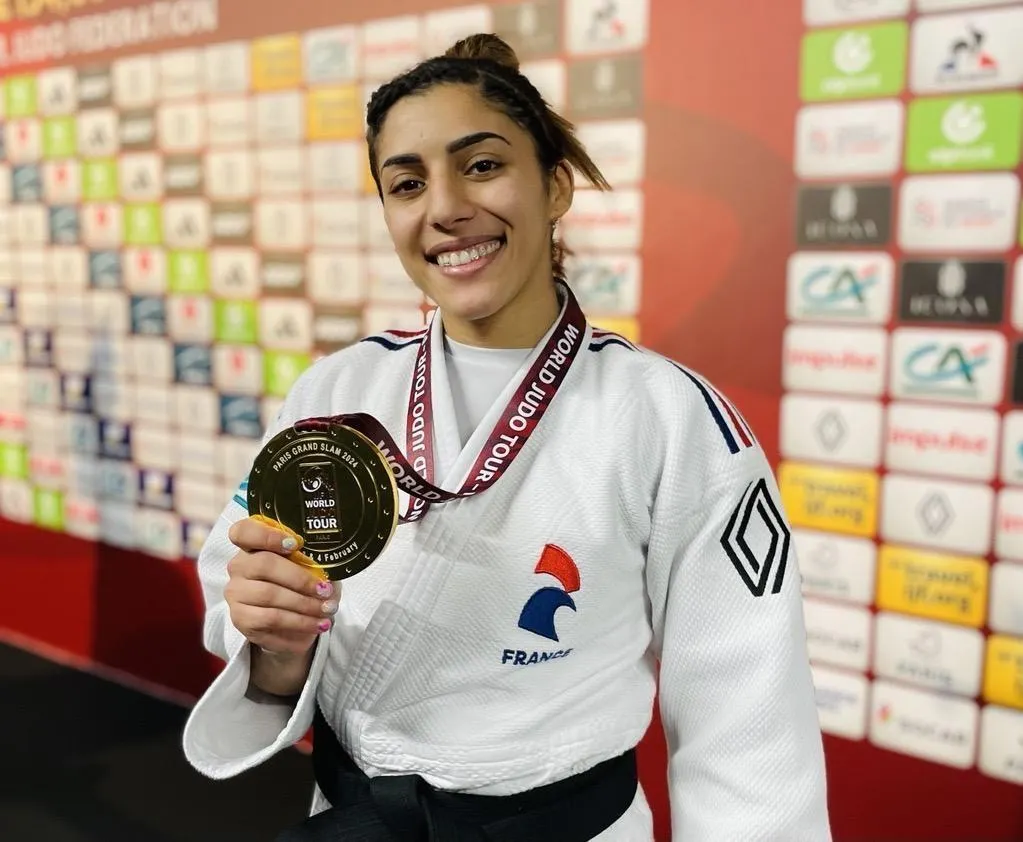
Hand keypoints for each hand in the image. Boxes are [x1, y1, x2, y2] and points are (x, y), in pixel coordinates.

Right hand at [224, 517, 336, 656]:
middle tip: (325, 591)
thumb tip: (328, 566)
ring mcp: (236, 593)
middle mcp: (238, 566)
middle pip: (264, 564)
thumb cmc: (299, 581)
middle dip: (300, 579)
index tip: (295, 543)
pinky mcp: (240, 619)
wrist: (288, 619)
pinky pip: (269, 621)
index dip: (266, 535)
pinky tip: (316, 626)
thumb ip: (311, 559)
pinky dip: (298, 624)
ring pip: (269, 596)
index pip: (244, 531)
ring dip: (303, 605)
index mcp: (252, 544)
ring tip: (327, 612)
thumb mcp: (307, 566)